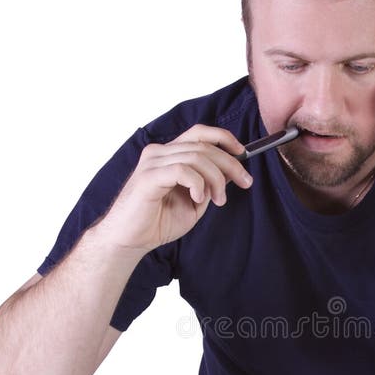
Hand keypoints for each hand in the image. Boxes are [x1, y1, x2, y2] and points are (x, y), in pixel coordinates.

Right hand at [99, 125, 251, 252]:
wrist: (129, 241)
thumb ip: (208, 185)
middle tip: (245, 182)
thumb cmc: (157, 223)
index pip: (199, 134)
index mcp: (168, 155)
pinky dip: (198, 183)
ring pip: (197, 157)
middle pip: (203, 146)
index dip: (224, 138)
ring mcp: (152, 163)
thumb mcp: (193, 202)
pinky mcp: (148, 177)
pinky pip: (182, 170)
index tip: (243, 153)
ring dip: (216, 179)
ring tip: (218, 200)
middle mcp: (159, 153)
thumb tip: (229, 173)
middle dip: (230, 164)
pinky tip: (198, 198)